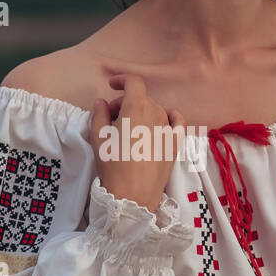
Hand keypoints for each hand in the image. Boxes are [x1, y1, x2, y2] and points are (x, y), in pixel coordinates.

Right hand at [90, 74, 184, 214]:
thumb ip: (99, 114)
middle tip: (110, 119)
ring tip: (129, 128)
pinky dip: (171, 116)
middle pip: (141, 98)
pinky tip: (163, 119)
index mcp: (137, 107)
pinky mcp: (176, 144)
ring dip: (141, 112)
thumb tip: (101, 102)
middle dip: (124, 103)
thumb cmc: (113, 166)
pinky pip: (178, 122)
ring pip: (155, 110)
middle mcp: (156, 113)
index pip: (133, 82)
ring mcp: (169, 128)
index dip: (121, 79)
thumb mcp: (98, 138)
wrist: (133, 195)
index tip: (112, 85)